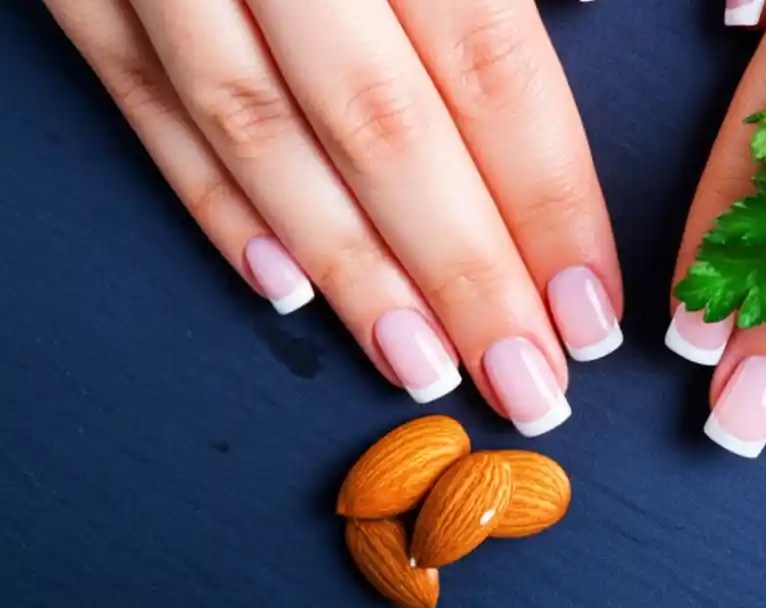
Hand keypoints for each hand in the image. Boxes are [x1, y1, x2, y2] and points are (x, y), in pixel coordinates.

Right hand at [46, 0, 620, 436]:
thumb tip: (601, 11)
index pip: (493, 71)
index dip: (548, 202)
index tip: (592, 310)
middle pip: (387, 131)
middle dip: (466, 276)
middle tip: (530, 388)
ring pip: (263, 135)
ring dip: (350, 271)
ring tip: (421, 366)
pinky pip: (138, 96)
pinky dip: (210, 201)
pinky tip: (282, 289)